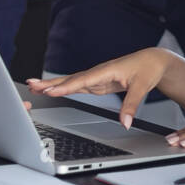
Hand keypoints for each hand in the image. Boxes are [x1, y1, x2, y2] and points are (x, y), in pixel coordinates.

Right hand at [24, 48, 168, 128]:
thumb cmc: (148, 69)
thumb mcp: (143, 86)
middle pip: (71, 79)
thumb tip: (125, 122)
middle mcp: (98, 72)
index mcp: (107, 70)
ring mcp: (96, 78)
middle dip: (51, 83)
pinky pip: (76, 85)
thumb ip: (131, 105)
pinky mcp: (97, 83)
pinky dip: (62, 88)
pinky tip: (51, 91)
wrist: (152, 61)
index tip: (51, 90)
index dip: (67, 85)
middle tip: (31, 85)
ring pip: (71, 81)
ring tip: (33, 87)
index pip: (84, 80)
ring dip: (52, 85)